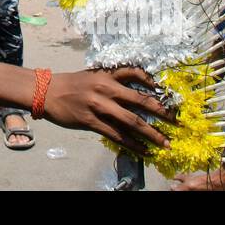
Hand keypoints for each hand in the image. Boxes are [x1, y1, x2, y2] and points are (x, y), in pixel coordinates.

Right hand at [38, 66, 172, 156]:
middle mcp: (106, 88)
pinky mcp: (91, 121)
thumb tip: (136, 93)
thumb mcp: (94, 75)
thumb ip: (113, 81)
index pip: (136, 73)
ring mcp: (99, 106)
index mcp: (108, 74)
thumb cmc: (73, 84)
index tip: (168, 93)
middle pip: (141, 101)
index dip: (154, 82)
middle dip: (162, 113)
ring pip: (131, 122)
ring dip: (151, 134)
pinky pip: (117, 135)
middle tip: (177, 123)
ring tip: (165, 143)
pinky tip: (144, 151)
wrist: (47, 92)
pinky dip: (132, 145)